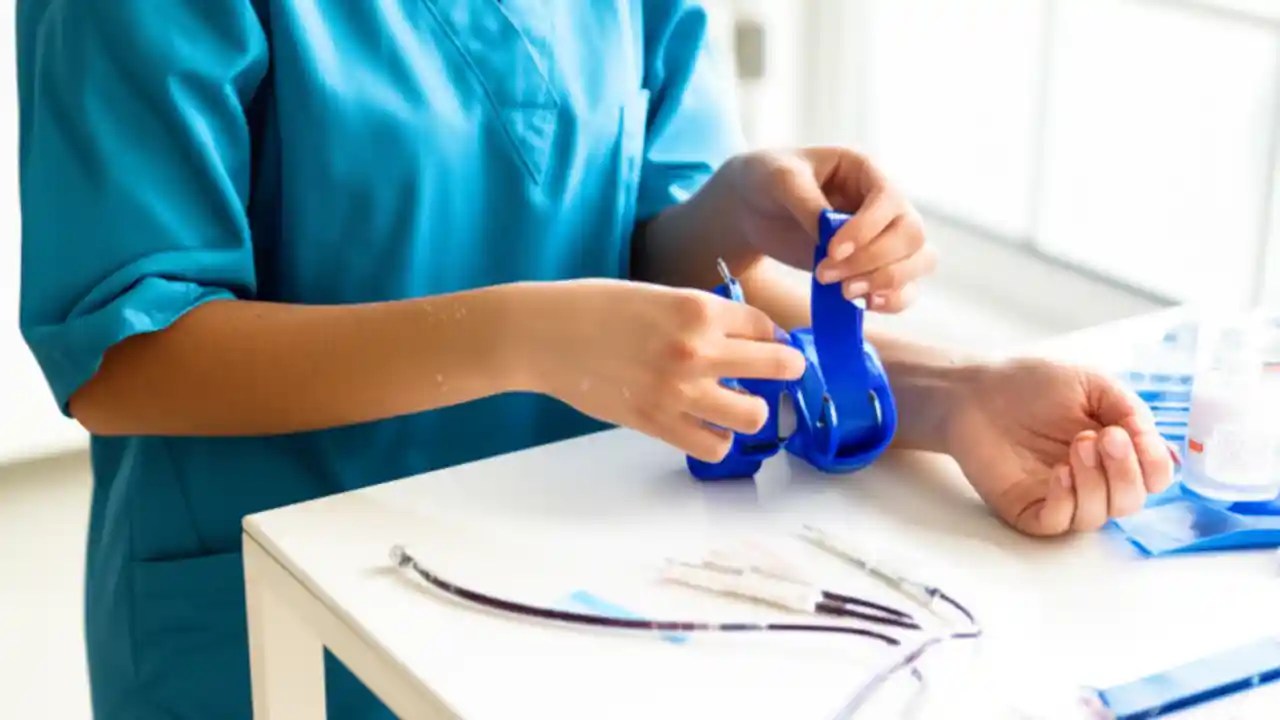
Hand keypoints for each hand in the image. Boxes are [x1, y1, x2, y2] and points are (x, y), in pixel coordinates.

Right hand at [517, 280, 805, 461]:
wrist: (545, 334)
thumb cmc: (595, 307)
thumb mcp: (657, 295)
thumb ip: (698, 316)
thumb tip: (737, 338)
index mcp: (698, 308)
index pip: (765, 325)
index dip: (773, 335)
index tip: (772, 342)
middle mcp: (698, 349)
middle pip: (779, 366)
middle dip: (788, 369)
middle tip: (784, 372)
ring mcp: (680, 390)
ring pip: (754, 415)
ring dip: (753, 410)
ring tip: (739, 404)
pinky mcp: (658, 423)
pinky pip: (714, 445)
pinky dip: (718, 439)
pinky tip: (708, 426)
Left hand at [721, 147, 934, 311]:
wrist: (752, 207)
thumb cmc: (767, 179)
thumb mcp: (779, 179)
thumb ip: (806, 202)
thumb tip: (830, 235)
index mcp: (866, 171)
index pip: (889, 200)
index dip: (868, 229)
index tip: (830, 250)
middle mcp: (884, 204)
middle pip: (912, 235)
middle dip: (874, 261)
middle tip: (826, 275)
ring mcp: (883, 236)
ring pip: (918, 261)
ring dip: (887, 283)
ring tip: (845, 293)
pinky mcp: (873, 266)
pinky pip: (905, 287)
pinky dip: (891, 300)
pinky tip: (861, 305)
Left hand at [945, 359, 1176, 536]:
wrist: (976, 391)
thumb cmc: (1032, 385)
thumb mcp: (1093, 385)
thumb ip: (1132, 412)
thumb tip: (1163, 450)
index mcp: (1115, 451)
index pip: (1154, 478)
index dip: (1154, 465)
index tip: (1132, 435)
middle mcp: (1094, 480)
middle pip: (1131, 501)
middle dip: (1124, 471)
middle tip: (1101, 437)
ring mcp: (1062, 497)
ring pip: (1099, 516)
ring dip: (1095, 482)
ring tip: (1077, 445)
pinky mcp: (1029, 510)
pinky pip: (1059, 523)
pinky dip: (1067, 500)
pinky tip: (1060, 472)